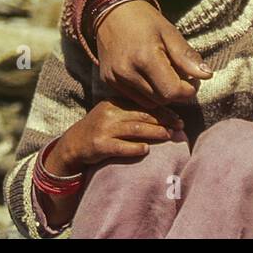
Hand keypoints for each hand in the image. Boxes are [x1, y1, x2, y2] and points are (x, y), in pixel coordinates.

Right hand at [52, 99, 180, 173]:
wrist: (73, 144)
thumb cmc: (100, 128)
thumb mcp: (113, 112)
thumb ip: (132, 111)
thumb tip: (164, 114)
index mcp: (115, 102)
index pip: (143, 104)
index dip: (163, 110)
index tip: (178, 117)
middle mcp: (109, 113)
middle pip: (143, 115)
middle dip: (164, 121)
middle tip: (179, 127)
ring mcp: (104, 129)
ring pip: (136, 129)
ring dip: (156, 133)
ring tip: (169, 136)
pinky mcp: (100, 145)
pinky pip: (122, 147)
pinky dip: (136, 148)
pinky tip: (146, 150)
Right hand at [94, 0, 212, 108]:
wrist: (111, 11)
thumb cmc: (144, 19)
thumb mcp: (169, 32)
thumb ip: (186, 56)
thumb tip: (207, 75)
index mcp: (145, 57)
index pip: (172, 91)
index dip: (188, 90)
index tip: (193, 80)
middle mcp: (127, 72)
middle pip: (162, 99)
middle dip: (177, 92)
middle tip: (182, 77)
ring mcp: (115, 78)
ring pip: (149, 102)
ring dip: (162, 95)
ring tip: (166, 76)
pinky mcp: (108, 81)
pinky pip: (134, 98)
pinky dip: (147, 93)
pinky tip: (151, 78)